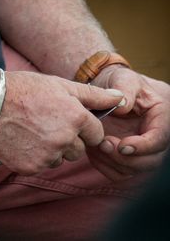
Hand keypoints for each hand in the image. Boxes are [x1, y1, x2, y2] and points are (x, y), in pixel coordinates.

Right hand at [0, 71, 124, 174]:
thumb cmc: (24, 89)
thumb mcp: (60, 84)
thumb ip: (93, 95)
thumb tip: (120, 98)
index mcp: (76, 117)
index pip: (96, 133)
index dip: (84, 126)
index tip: (68, 117)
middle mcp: (66, 139)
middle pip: (80, 149)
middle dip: (69, 138)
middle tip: (47, 121)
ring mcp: (49, 155)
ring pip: (61, 158)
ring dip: (53, 148)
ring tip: (33, 129)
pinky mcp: (32, 167)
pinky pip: (43, 165)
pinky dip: (36, 155)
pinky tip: (24, 139)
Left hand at [87, 66, 169, 181]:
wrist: (108, 91)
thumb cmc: (120, 82)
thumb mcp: (124, 78)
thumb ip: (125, 89)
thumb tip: (122, 106)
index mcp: (159, 118)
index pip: (159, 139)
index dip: (143, 147)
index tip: (123, 146)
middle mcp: (153, 138)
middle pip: (149, 162)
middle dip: (125, 159)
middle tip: (103, 144)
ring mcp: (140, 151)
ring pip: (133, 171)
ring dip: (112, 163)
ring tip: (94, 145)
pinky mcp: (126, 158)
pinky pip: (118, 173)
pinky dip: (104, 167)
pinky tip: (92, 151)